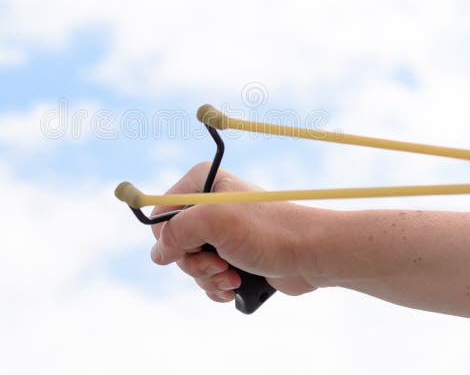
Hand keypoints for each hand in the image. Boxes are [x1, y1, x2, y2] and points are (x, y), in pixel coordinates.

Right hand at [149, 162, 331, 303]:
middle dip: (195, 263)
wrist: (312, 254)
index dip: (171, 239)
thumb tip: (158, 255)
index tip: (195, 247)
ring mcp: (221, 231)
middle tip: (220, 263)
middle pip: (175, 244)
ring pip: (191, 264)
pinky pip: (208, 277)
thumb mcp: (214, 222)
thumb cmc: (269, 231)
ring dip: (208, 278)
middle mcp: (209, 204)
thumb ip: (175, 232)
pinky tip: (235, 285)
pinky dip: (217, 286)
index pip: (161, 215)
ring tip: (232, 276)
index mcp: (202, 182)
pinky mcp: (233, 254)